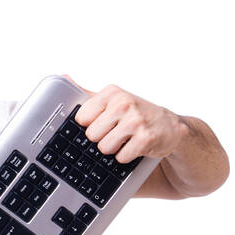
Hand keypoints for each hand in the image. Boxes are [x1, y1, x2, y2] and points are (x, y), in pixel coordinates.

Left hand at [73, 83, 190, 163]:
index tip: (103, 122)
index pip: (81, 118)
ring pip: (104, 148)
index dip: (90, 125)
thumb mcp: (113, 100)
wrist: (170, 126)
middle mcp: (123, 103)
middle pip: (91, 135)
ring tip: (126, 139)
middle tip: (117, 132)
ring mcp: (136, 120)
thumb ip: (88, 94)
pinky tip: (136, 146)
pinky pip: (121, 157)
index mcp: (112, 93)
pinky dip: (126, 156)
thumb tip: (64, 77)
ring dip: (114, 149)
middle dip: (102, 138)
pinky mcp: (146, 138)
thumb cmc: (136, 113)